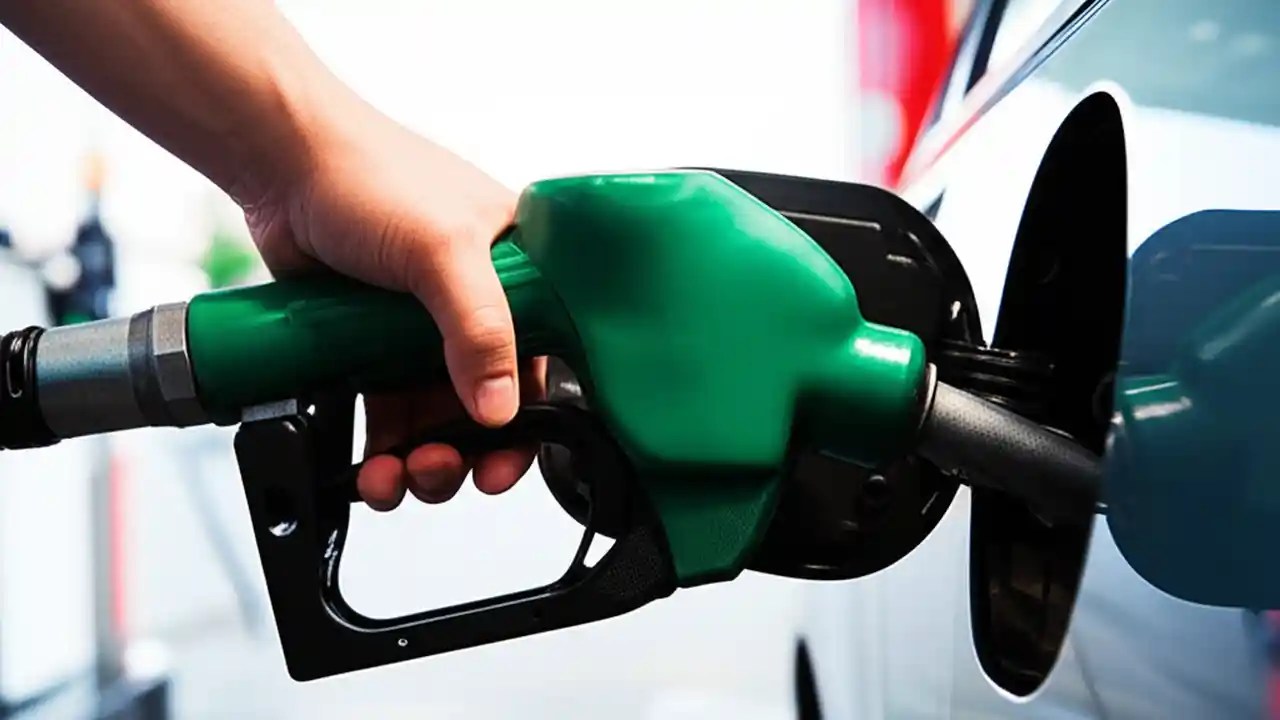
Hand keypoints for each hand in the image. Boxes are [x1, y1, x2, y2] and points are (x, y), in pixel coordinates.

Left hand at [243, 106, 544, 509]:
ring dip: (419, 461)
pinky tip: (370, 467)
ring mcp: (421, 331)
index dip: (526, 424)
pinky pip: (388, 414)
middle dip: (464, 453)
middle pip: (486, 407)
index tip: (500, 465)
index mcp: (518, 275)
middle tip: (437, 470)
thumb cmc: (370, 175)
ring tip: (394, 477)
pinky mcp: (372, 347)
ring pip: (435, 420)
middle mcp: (474, 306)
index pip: (540, 366)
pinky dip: (382, 449)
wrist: (280, 164)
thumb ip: (481, 330)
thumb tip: (501, 410)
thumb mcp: (443, 251)